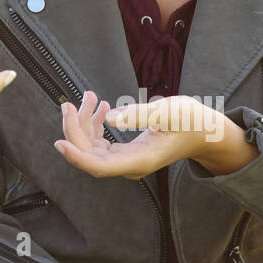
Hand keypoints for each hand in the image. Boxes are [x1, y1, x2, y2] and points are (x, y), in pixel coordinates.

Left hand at [54, 92, 226, 179]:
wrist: (204, 132)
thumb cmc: (190, 121)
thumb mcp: (168, 112)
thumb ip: (140, 115)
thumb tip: (112, 118)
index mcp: (140, 160)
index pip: (99, 166)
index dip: (77, 156)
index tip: (59, 143)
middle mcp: (129, 165)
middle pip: (90, 154)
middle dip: (75, 129)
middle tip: (70, 103)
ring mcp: (126, 160)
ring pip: (93, 146)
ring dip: (85, 123)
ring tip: (90, 97)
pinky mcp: (125, 152)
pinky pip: (101, 142)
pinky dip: (95, 124)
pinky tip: (101, 107)